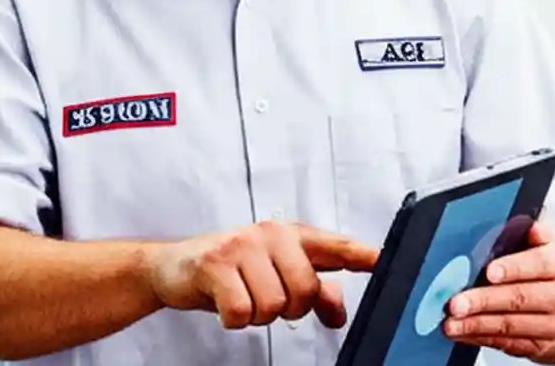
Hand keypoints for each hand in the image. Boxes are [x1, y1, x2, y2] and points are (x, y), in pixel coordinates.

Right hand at [142, 221, 378, 329]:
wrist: (175, 266)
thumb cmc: (230, 268)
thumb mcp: (274, 274)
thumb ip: (313, 290)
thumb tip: (339, 312)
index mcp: (290, 236)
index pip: (333, 245)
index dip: (359, 253)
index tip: (379, 260)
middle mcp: (269, 235)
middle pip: (304, 290)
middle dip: (288, 308)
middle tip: (266, 298)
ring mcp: (241, 246)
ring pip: (273, 306)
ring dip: (257, 315)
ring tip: (243, 296)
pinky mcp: (215, 263)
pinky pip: (241, 312)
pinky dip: (234, 319)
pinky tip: (225, 303)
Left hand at [443, 221, 554, 363]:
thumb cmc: (543, 263)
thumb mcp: (542, 240)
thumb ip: (530, 229)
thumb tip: (519, 222)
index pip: (538, 263)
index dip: (513, 268)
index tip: (489, 272)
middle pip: (519, 298)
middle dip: (483, 301)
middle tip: (455, 303)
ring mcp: (553, 324)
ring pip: (510, 325)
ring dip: (476, 325)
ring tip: (450, 323)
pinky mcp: (540, 345)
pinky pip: (507, 343)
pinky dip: (480, 338)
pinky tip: (461, 332)